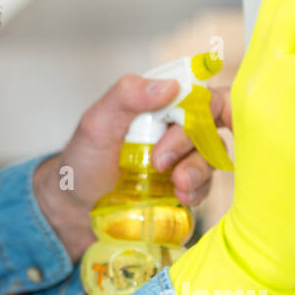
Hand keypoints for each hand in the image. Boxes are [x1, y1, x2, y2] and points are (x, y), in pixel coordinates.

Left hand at [32, 75, 230, 260]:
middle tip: (160, 160)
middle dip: (192, 142)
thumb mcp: (97, 122)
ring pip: (212, 158)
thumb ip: (127, 96)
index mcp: (160, 105)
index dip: (219, 105)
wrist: (75, 207)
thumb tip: (170, 86)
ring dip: (197, 170)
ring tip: (175, 184)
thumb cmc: (85, 159)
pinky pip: (205, 187)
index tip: (219, 119)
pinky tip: (179, 197)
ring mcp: (184, 160)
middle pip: (212, 126)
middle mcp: (178, 129)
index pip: (203, 94)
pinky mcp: (185, 189)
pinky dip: (197, 192)